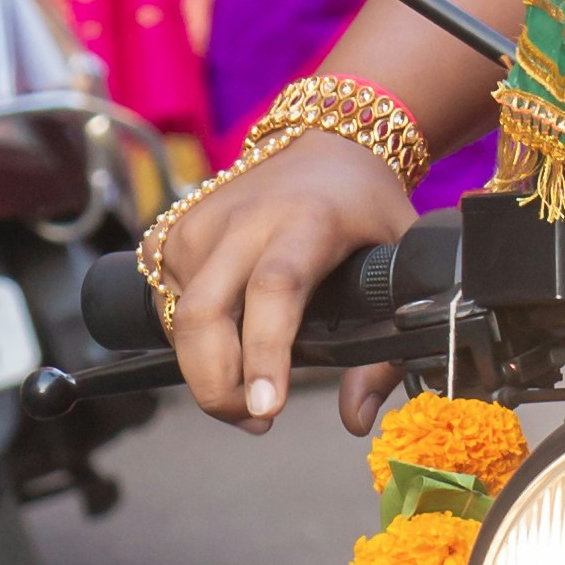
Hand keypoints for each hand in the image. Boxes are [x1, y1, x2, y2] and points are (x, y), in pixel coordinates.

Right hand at [153, 135, 414, 432]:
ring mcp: (199, 225)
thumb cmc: (366, 210)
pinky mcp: (171, 233)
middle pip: (204, 315)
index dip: (266, 353)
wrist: (327, 144)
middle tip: (253, 419)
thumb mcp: (399, 264)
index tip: (267, 407)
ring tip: (246, 394)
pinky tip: (223, 345)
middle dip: (216, 385)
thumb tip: (357, 419)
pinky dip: (188, 340)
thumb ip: (386, 348)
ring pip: (178, 319)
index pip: (274, 290)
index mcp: (306, 222)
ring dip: (203, 372)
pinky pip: (164, 304)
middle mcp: (244, 221)